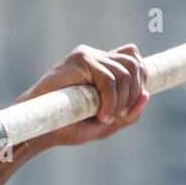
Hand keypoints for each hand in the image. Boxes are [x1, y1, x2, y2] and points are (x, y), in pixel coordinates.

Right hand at [17, 43, 148, 147]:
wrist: (38, 129)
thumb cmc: (66, 126)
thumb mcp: (105, 123)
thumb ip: (128, 113)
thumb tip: (147, 95)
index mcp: (102, 65)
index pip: (134, 58)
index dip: (141, 78)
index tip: (128, 107)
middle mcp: (96, 56)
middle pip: (134, 63)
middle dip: (134, 93)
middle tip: (118, 116)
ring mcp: (88, 55)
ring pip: (125, 71)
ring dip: (122, 100)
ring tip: (107, 118)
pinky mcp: (80, 59)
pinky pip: (109, 78)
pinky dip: (111, 100)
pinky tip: (101, 115)